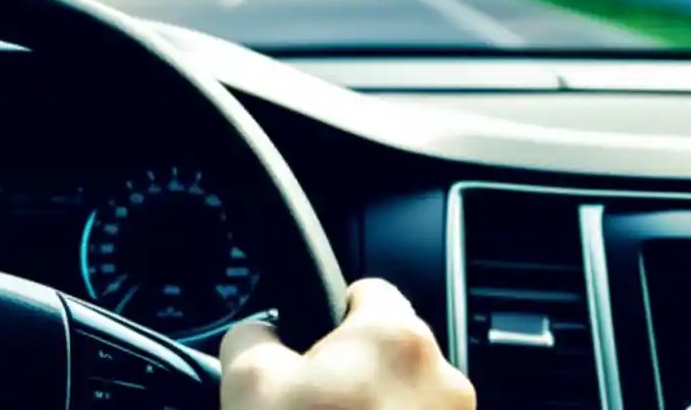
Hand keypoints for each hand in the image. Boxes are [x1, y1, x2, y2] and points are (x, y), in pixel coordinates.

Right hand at [220, 279, 474, 409]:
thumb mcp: (246, 384)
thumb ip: (251, 336)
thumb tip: (260, 333)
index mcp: (396, 336)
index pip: (365, 292)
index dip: (326, 318)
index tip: (304, 350)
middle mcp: (443, 378)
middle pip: (385, 355)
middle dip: (348, 378)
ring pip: (402, 404)